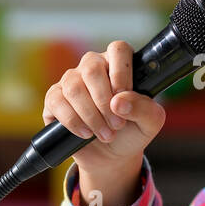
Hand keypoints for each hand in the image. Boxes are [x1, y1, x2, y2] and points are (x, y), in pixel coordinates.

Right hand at [42, 40, 166, 177]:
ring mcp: (71, 81)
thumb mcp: (150, 122)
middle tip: (117, 124)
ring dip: (91, 115)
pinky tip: (86, 133)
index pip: (118, 49)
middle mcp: (93, 66)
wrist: (111, 156)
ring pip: (74, 87)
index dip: (121, 72)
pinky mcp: (54, 98)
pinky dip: (73, 121)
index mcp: (118, 64)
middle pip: (92, 69)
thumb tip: (119, 101)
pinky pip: (57, 102)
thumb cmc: (132, 132)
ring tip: (106, 134)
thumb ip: (144, 108)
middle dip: (104, 101)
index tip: (123, 98)